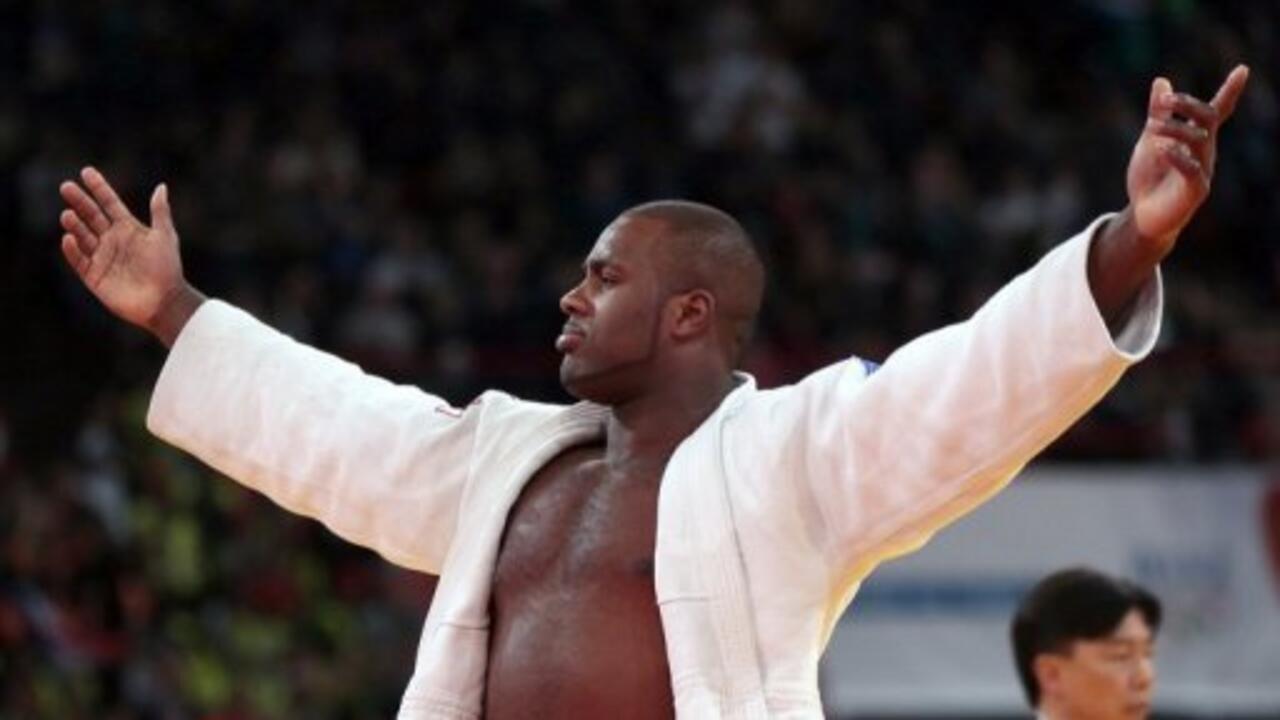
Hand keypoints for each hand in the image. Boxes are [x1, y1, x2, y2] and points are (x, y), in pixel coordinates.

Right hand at [59, 167, 201, 342]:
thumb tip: (161, 187)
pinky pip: (79, 261)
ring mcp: (102, 258)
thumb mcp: (165, 237)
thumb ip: (160, 212)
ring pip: (82, 236)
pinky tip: (69, 238)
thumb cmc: (168, 268)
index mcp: (128, 228)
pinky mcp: (94, 276)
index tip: (86, 172)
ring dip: (74, 225)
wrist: (165, 301)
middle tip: (66, 187)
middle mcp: (112, 241)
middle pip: (91, 216)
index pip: (109, 204)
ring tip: (68, 214)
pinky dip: (73, 250)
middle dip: (79, 202)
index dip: (99, 188)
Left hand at [1126, 65, 1248, 249]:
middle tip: (1164, 101)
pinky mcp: (1196, 191)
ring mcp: (1203, 170)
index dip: (1230, 91)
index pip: (1218, 111)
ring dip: (1172, 128)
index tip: (1242, 69)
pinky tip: (1160, 148)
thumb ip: (1158, 114)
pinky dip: (1176, 155)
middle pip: (1208, 118)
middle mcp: (1205, 152)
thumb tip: (1161, 82)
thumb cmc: (1150, 178)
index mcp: (1197, 138)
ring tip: (1151, 129)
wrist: (1143, 216)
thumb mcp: (1150, 140)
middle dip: (1187, 105)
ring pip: (1198, 139)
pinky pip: (1192, 168)